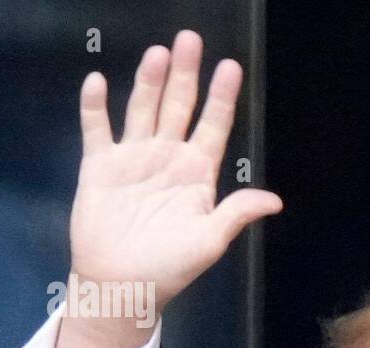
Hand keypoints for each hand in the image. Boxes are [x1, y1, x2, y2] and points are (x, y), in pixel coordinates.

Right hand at [66, 30, 281, 328]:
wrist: (123, 285)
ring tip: (159, 53)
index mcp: (197, 174)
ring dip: (149, 82)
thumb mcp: (210, 241)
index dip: (222, 98)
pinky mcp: (100, 166)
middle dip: (186, 75)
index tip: (230, 67)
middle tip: (190, 40)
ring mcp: (133, 159)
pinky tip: (98, 81)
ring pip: (143, 110)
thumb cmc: (170, 267)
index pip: (214, 126)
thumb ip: (236, 213)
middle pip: (179, 107)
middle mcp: (167, 158)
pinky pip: (97, 129)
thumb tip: (275, 200)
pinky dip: (95, 106)